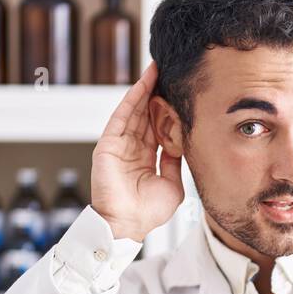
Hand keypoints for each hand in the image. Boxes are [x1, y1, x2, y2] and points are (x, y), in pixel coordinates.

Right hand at [90, 61, 183, 241]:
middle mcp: (133, 148)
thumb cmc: (149, 212)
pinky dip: (133, 98)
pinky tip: (143, 83)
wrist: (128, 224)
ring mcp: (120, 144)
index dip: (167, 110)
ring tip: (157, 69)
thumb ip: (175, 162)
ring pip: (135, 110)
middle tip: (169, 71)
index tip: (179, 93)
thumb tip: (183, 143)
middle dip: (157, 93)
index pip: (158, 127)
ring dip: (145, 89)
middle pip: (146, 114)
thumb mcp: (173, 184)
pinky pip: (122, 115)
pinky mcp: (109, 143)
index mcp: (147, 158)